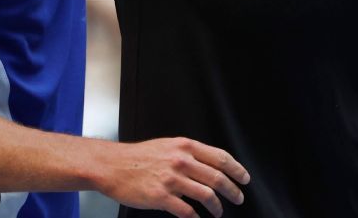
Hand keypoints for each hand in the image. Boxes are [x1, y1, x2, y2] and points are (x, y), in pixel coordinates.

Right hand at [91, 137, 249, 217]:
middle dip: (233, 190)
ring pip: (206, 195)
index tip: (244, 179)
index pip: (220, 157)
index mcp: (184, 146)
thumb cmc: (138, 157)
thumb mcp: (167, 146)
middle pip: (217, 177)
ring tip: (219, 212)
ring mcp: (171, 179)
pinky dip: (196, 217)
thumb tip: (209, 165)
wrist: (112, 166)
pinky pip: (187, 211)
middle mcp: (181, 161)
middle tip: (238, 198)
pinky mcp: (161, 197)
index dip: (237, 169)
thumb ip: (188, 154)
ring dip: (217, 206)